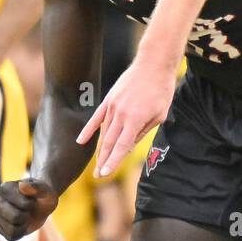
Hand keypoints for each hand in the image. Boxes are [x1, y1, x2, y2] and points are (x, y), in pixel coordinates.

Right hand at [0, 178, 58, 240]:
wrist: (41, 203)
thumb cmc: (43, 196)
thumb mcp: (47, 191)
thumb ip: (37, 187)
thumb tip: (22, 185)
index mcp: (6, 188)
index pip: (24, 205)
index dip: (32, 205)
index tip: (32, 200)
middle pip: (15, 218)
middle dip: (27, 216)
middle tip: (29, 210)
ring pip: (11, 229)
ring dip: (24, 225)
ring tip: (25, 216)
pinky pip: (10, 236)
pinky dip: (20, 232)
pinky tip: (22, 224)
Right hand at [77, 55, 176, 176]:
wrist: (153, 64)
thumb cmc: (161, 90)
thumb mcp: (159, 115)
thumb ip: (143, 131)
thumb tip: (129, 145)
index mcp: (135, 120)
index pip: (121, 147)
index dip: (113, 162)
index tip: (105, 174)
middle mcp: (121, 115)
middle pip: (109, 143)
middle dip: (104, 161)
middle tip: (99, 176)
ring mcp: (113, 107)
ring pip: (104, 133)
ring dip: (100, 150)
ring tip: (98, 164)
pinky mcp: (109, 100)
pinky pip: (96, 118)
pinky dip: (88, 130)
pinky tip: (80, 141)